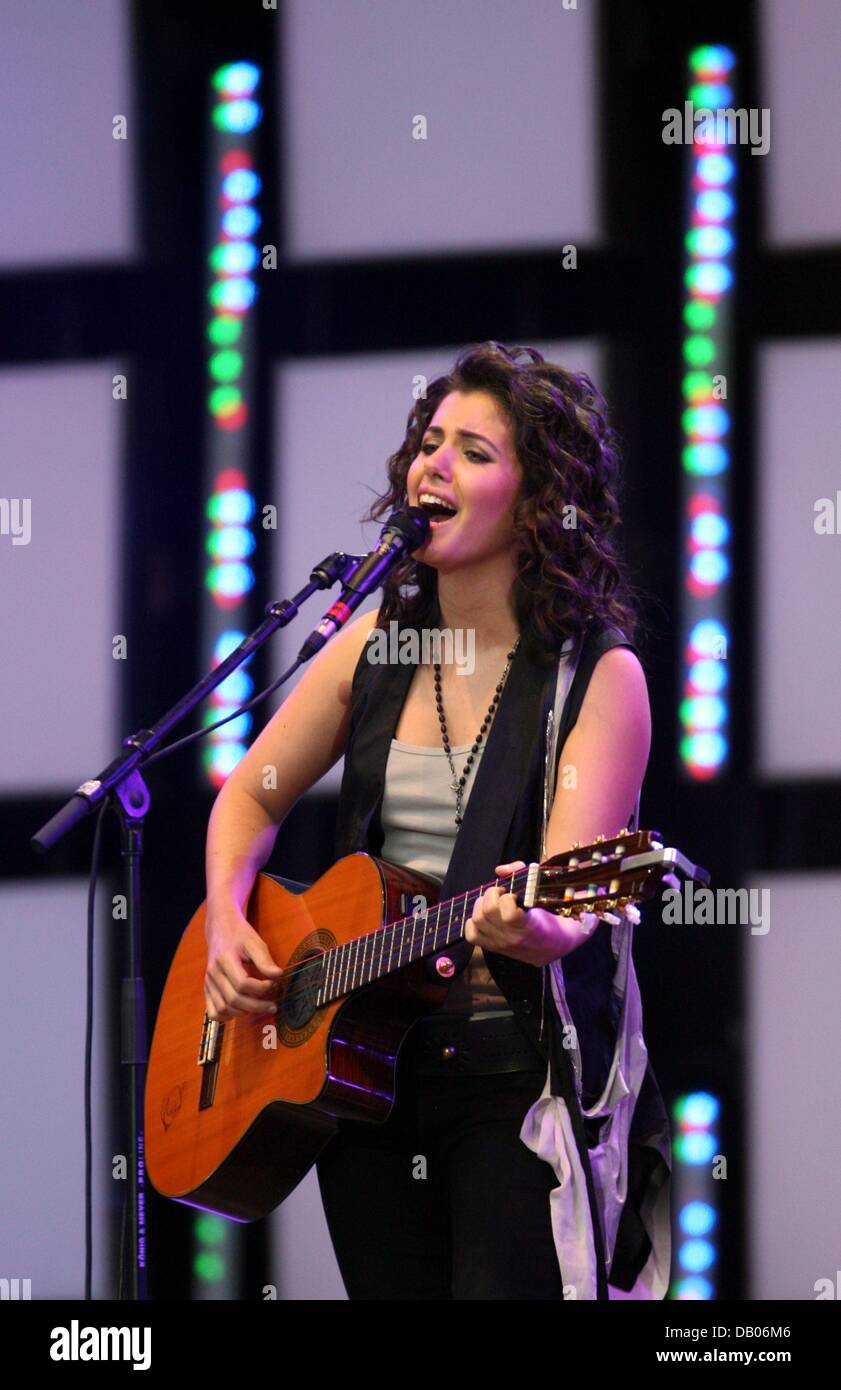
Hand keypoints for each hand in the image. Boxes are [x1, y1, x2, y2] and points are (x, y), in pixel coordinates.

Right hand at [204, 897, 284, 1021]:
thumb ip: (265, 960)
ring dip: (244, 1012)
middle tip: (272, 1005)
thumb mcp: (255, 942)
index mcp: (225, 959)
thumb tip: (278, 976)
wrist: (221, 930)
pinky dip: (227, 1016)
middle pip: (233, 999)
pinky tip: (242, 1010)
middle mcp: (213, 973)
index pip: (242, 983)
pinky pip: (213, 1012)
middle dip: (256, 1006)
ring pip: (223, 1008)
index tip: (273, 984)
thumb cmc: (240, 936)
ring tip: (259, 1006)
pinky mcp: (207, 989)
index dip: (261, 988)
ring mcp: (208, 983)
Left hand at [463, 860, 595, 965]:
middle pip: (487, 912)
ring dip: (482, 904)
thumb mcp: (550, 894)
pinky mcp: (493, 947)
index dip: (508, 897)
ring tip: (495, 902)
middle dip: (492, 895)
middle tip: (503, 893)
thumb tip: (500, 870)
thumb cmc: (556, 917)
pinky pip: (471, 934)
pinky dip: (473, 921)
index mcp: (530, 926)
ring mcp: (501, 944)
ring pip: (477, 920)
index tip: (516, 893)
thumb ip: (526, 875)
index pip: (509, 913)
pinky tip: (487, 915)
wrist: (558, 946)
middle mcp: (512, 937)